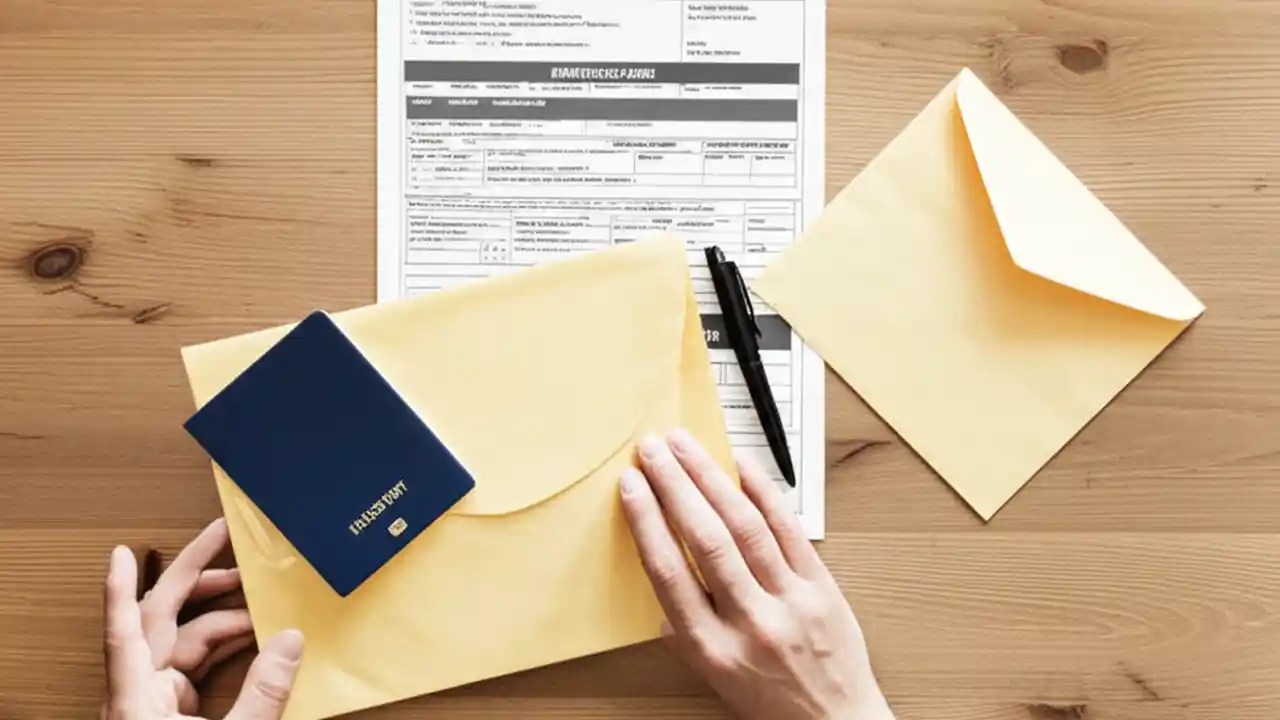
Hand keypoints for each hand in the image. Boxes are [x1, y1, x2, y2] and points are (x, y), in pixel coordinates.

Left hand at [102, 519, 304, 719]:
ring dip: (221, 615)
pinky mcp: (167, 714)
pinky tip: (254, 635)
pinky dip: (224, 647)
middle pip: (160, 620)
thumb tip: (289, 641)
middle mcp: (137, 692)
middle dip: (196, 577)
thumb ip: (262, 692)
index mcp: (136, 696)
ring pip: (183, 642)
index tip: (122, 552)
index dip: (121, 588)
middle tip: (224, 537)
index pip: (124, 631)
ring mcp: (151, 702)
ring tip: (258, 591)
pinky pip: (193, 666)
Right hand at [620, 430, 893, 719]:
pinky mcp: (822, 587)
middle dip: (674, 485)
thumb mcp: (711, 677)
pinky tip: (741, 464)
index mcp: (712, 649)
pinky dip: (763, 491)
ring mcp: (791, 602)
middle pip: (705, 539)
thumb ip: (684, 628)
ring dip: (710, 476)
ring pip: (745, 526)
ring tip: (686, 445)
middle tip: (652, 450)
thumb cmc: (769, 702)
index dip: (646, 521)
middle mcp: (751, 623)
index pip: (669, 572)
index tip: (630, 486)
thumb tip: (662, 569)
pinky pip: (789, 529)